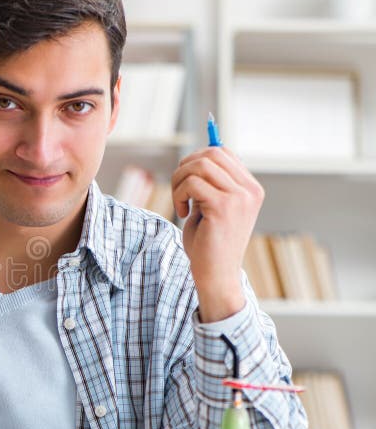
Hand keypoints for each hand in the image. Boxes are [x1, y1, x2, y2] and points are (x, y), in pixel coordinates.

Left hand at [171, 147, 263, 322]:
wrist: (216, 276)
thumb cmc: (209, 245)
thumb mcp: (211, 208)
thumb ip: (208, 184)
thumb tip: (193, 159)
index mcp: (250, 189)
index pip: (223, 152)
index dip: (197, 159)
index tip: (185, 180)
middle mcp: (250, 190)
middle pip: (211, 153)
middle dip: (185, 167)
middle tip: (179, 191)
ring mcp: (239, 197)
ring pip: (199, 165)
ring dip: (179, 181)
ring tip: (180, 203)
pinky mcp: (223, 207)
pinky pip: (192, 184)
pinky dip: (179, 195)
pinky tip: (183, 213)